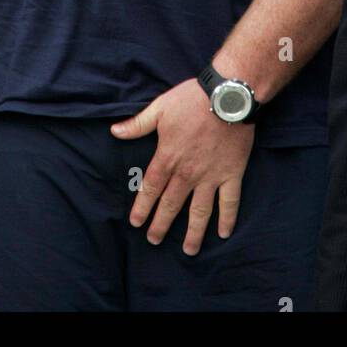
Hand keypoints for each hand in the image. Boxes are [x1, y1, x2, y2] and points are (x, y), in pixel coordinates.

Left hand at [111, 79, 253, 254]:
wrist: (228, 96)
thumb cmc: (191, 99)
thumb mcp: (160, 108)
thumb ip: (138, 124)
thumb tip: (115, 131)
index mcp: (168, 157)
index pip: (151, 188)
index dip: (142, 207)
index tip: (136, 223)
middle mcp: (187, 173)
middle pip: (171, 204)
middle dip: (161, 225)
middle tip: (154, 240)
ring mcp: (210, 176)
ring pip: (199, 211)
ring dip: (193, 233)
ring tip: (188, 250)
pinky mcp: (231, 174)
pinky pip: (230, 202)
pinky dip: (227, 219)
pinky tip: (224, 234)